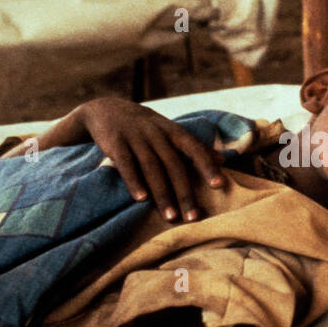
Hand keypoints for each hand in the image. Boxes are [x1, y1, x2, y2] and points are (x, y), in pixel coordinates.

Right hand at [5, 96, 224, 221]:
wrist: (105, 109)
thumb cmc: (145, 127)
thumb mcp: (170, 130)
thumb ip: (194, 146)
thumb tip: (223, 160)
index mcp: (172, 131)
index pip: (194, 148)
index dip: (206, 166)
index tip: (218, 186)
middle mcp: (156, 133)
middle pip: (174, 164)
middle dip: (184, 192)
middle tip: (193, 217)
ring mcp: (135, 137)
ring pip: (152, 168)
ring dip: (162, 194)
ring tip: (170, 217)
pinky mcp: (115, 143)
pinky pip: (126, 164)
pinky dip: (134, 181)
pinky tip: (141, 200)